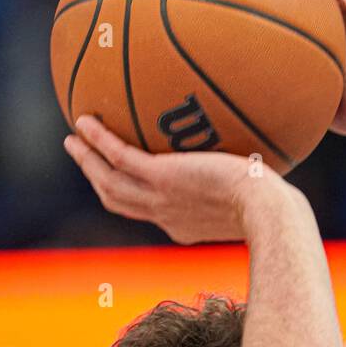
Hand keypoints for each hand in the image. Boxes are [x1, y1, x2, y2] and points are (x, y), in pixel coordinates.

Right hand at [63, 116, 291, 244]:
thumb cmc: (273, 206)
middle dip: (97, 179)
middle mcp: (165, 216)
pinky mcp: (160, 179)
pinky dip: (98, 140)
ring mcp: (159, 199)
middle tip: (82, 156)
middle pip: (119, 199)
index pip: (149, 212)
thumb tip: (260, 169)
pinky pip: (118, 156)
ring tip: (72, 139)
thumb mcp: (256, 198)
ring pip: (109, 182)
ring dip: (87, 160)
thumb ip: (247, 187)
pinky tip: (85, 120)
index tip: (125, 179)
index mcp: (182, 226)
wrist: (266, 211)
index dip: (132, 196)